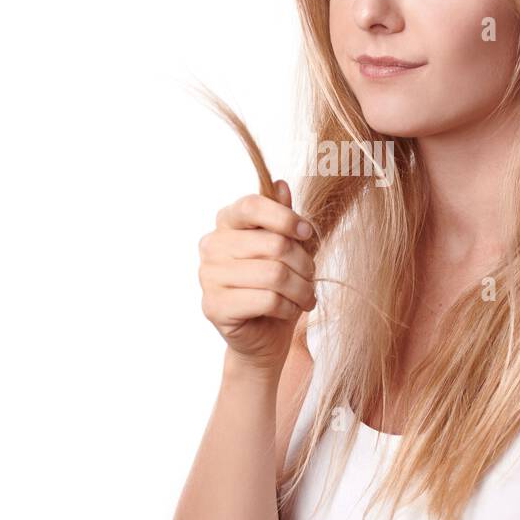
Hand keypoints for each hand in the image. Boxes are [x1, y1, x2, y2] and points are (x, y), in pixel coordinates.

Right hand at [197, 179, 316, 370]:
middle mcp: (211, 245)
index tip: (308, 232)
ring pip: (274, 274)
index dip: (285, 217)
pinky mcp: (214, 306)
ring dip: (301, 288)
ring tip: (307, 296)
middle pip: (273, 244)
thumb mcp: (286, 248)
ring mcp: (208, 276)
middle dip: (304, 263)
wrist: (263, 336)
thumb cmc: (276, 286)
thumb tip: (281, 184)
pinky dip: (288, 307)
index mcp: (225, 222)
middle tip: (311, 276)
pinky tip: (290, 310)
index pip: (252, 205)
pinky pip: (267, 299)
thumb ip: (281, 217)